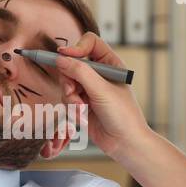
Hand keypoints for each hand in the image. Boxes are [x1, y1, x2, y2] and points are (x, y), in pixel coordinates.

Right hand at [54, 33, 150, 159]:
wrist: (124, 143)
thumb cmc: (123, 115)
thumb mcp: (101, 90)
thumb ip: (80, 72)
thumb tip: (60, 58)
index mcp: (110, 63)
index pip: (89, 43)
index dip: (75, 48)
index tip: (63, 56)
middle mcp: (99, 73)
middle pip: (72, 63)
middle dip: (69, 79)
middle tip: (72, 91)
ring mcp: (90, 88)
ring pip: (67, 82)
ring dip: (70, 96)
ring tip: (81, 109)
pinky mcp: (82, 102)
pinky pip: (67, 97)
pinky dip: (71, 107)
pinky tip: (82, 117)